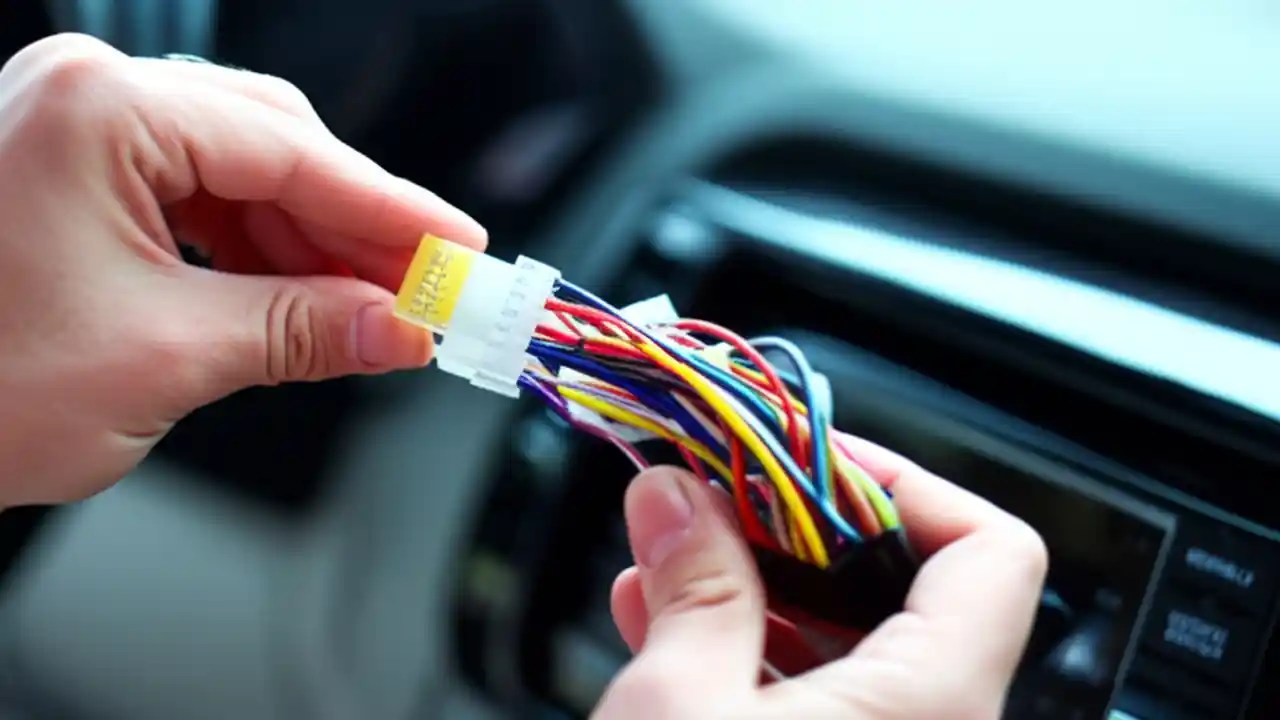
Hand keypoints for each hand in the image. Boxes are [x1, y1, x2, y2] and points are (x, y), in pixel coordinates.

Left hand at [0, 34, 485, 504]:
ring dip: (311, 246)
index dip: (393, 212)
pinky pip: (194, 198)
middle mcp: (83, 97)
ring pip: (240, 175)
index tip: (460, 252)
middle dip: (356, 230)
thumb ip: (303, 330)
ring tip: (369, 310)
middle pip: (273, 150)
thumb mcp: (167, 356)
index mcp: (97, 111)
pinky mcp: (70, 174)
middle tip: (425, 291)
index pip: (292, 154)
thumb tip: (400, 327)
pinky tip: (300, 298)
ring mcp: (71, 130)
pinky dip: (255, 252)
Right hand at [596, 439, 1048, 719]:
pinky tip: (659, 625)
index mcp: (933, 700)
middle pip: (898, 583)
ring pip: (844, 643)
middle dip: (789, 525)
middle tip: (712, 492)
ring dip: (753, 585)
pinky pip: (808, 697)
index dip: (896, 483)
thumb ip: (692, 587)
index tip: (795, 458)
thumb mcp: (680, 707)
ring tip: (665, 553)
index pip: (991, 548)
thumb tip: (677, 495)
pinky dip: (741, 651)